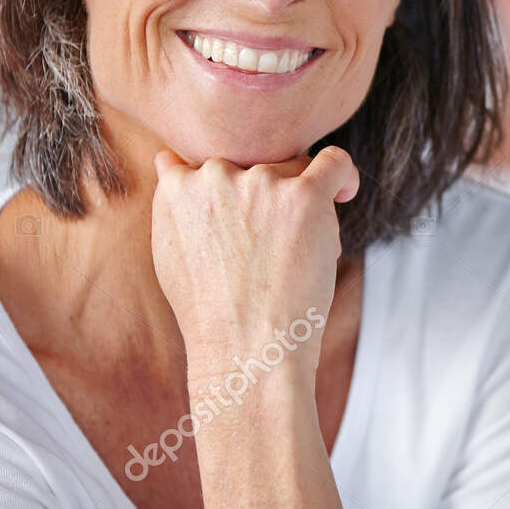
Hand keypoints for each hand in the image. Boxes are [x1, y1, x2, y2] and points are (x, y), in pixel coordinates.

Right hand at [150, 147, 358, 374]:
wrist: (245, 350)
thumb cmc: (210, 312)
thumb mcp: (169, 251)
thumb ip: (173, 200)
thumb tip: (166, 158)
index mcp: (177, 187)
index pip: (212, 166)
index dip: (234, 194)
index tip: (248, 225)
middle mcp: (214, 176)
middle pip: (255, 166)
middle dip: (266, 200)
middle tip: (271, 250)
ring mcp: (259, 183)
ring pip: (292, 169)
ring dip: (300, 202)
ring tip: (295, 253)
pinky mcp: (303, 196)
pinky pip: (335, 162)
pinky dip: (343, 176)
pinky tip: (343, 194)